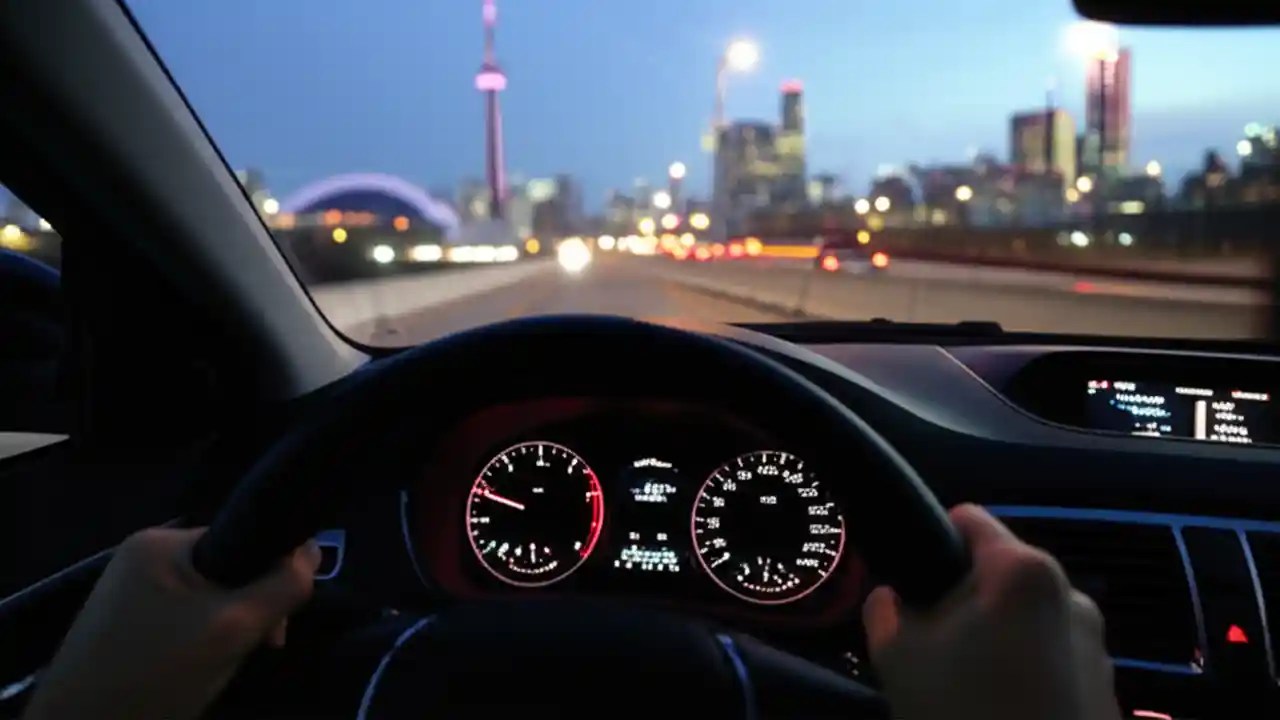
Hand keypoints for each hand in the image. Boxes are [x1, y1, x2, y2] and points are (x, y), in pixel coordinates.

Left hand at [23, 527, 318, 719]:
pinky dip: (200, 641)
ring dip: (227, 629)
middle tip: (254, 650)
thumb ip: (281, 586)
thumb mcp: (232, 630)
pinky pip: (183, 619)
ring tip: (219, 666)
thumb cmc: (155, 676)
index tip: (278, 625)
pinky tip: (195, 669)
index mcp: (161, 542)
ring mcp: (128, 591)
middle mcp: (142, 556)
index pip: (244, 539)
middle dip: (249, 610)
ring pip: (208, 599)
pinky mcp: (123, 623)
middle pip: (228, 570)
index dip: (273, 576)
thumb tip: (312, 551)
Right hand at [863, 504, 1120, 719]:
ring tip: (963, 688)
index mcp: (1021, 571)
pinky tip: (997, 712)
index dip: (930, 541)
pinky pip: (1051, 659)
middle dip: (962, 601)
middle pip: (999, 574)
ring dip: (994, 639)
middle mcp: (1071, 594)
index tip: (909, 584)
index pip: (967, 519)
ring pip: (1025, 620)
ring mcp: (1097, 644)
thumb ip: (887, 609)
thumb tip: (895, 598)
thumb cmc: (964, 714)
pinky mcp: (1107, 688)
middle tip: (928, 646)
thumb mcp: (898, 656)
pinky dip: (1023, 673)